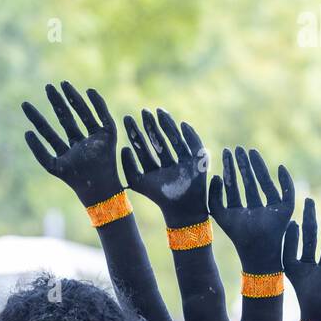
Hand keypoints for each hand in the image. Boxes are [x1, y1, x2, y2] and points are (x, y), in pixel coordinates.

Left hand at [22, 81, 120, 205]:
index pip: (48, 131)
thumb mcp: (52, 165)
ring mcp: (94, 138)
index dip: (37, 118)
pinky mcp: (108, 135)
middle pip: (65, 118)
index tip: (25, 105)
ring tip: (64, 84)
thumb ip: (39, 151)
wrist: (98, 187)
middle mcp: (80, 143)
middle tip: (48, 87)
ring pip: (82, 113)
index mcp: (65, 151)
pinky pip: (103, 115)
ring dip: (74, 98)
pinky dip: (98, 103)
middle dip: (57, 103)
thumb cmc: (75, 179)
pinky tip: (90, 91)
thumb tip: (26, 132)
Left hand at [121, 108, 209, 228]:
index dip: (136, 133)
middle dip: (151, 126)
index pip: (143, 147)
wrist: (180, 208)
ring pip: (174, 138)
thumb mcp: (138, 181)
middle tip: (143, 111)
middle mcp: (168, 162)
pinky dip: (190, 134)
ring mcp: (182, 161)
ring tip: (159, 111)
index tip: (127, 118)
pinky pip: (194, 144)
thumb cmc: (158, 197)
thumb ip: (128, 166)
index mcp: (154, 168)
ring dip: (167, 125)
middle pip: (158, 140)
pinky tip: (182, 124)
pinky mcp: (197, 161)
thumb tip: (124, 148)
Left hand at [208, 146, 294, 271]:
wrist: (257, 251)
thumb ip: (214, 197)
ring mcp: (271, 208)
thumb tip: (216, 176)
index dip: (231, 170)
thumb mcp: (220, 214)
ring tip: (251, 152)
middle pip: (249, 181)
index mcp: (241, 209)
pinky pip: (288, 191)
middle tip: (238, 149)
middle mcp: (256, 207)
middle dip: (243, 165)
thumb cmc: (238, 236)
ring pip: (265, 182)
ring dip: (259, 167)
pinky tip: (280, 168)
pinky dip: (286, 180)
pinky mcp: (285, 210)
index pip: (235, 186)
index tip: (227, 153)